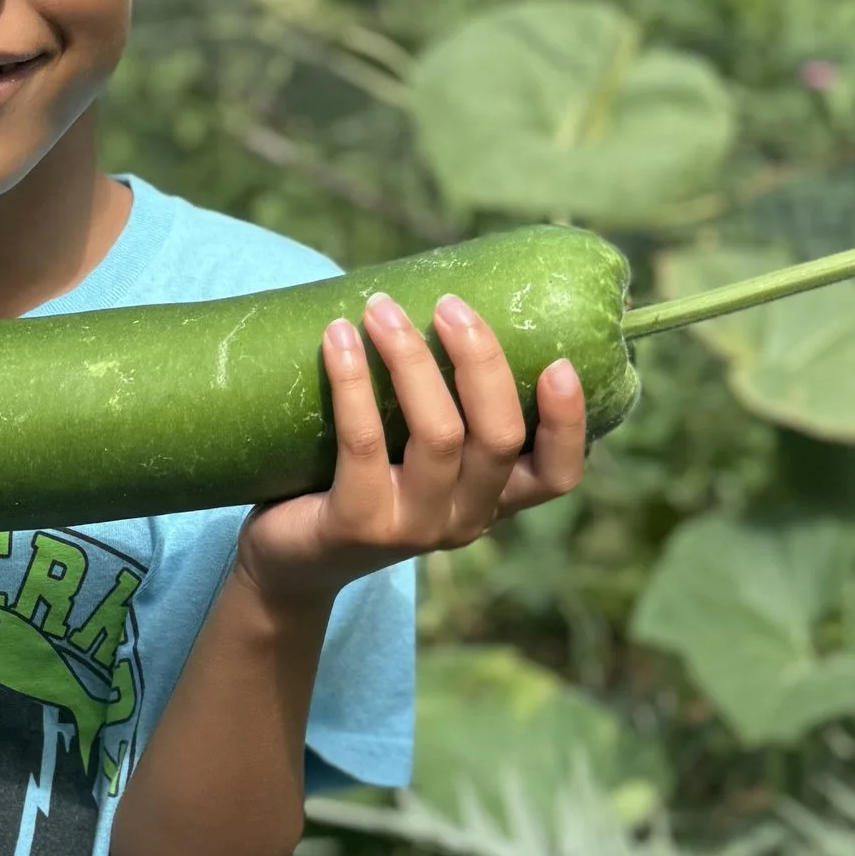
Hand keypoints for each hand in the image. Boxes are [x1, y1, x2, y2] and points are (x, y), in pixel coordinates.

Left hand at [234, 289, 585, 609]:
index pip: (556, 476)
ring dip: (411, 359)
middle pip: (499, 437)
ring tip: (380, 308)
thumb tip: (440, 296)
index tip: (560, 363)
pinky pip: (365, 443)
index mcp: (491, 499)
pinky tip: (337, 338)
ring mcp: (414, 529)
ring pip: (438, 435)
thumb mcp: (413, 452)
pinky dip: (353, 381)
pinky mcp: (358, 526)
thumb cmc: (356, 482)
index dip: (567, 424)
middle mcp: (464, 520)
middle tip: (448, 305)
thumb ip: (442, 404)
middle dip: (480, 360)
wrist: (287, 560)